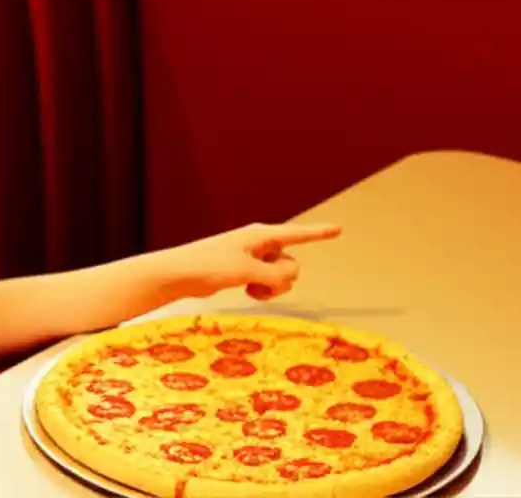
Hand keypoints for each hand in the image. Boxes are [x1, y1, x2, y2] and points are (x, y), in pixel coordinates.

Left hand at [176, 222, 341, 300]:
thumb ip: (275, 273)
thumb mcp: (248, 270)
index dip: (319, 233)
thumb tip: (290, 275)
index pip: (297, 233)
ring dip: (272, 287)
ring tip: (251, 289)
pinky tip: (248, 292)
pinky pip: (268, 282)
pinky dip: (263, 290)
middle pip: (291, 263)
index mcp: (261, 236)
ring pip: (281, 276)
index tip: (339, 229)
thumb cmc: (211, 265)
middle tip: (260, 283)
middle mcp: (260, 244)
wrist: (181, 274)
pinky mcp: (246, 271)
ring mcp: (253, 258)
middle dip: (282, 278)